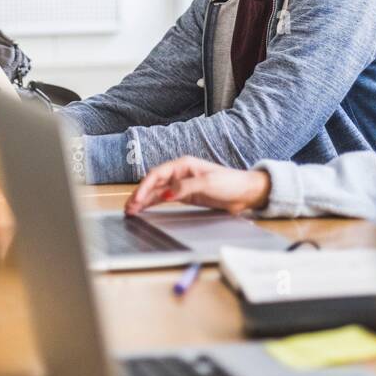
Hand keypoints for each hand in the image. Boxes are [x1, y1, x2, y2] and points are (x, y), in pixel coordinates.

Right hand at [125, 156, 270, 216]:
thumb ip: (185, 188)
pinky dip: (153, 203)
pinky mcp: (184, 195)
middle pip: (154, 182)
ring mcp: (181, 184)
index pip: (158, 174)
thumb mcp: (208, 184)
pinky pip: (164, 198)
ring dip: (144, 200)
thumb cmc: (230, 183)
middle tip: (129, 208)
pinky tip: (144, 209)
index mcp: (184, 165)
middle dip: (140, 194)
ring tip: (131, 211)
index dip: (145, 186)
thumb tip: (166, 193)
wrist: (245, 193)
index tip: (137, 198)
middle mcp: (179, 173)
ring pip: (156, 191)